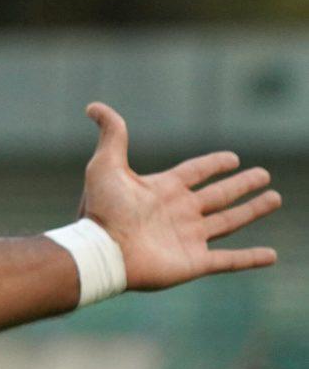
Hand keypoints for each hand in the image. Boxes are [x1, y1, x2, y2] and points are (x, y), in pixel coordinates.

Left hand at [79, 102, 280, 289]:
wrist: (101, 250)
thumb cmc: (101, 209)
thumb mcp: (106, 165)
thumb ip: (112, 135)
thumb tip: (94, 106)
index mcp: (163, 189)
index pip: (196, 171)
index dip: (214, 164)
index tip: (233, 158)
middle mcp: (179, 212)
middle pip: (219, 195)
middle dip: (242, 185)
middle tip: (264, 175)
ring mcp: (189, 238)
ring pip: (230, 221)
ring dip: (253, 210)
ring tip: (275, 198)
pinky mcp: (195, 262)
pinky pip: (230, 260)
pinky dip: (251, 258)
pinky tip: (272, 255)